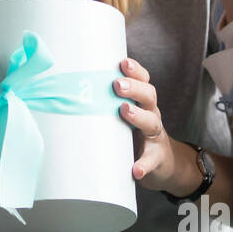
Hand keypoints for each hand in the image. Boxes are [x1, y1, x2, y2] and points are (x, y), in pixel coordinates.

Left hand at [115, 57, 183, 191]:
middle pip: (149, 96)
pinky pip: (151, 161)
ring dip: (139, 116)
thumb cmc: (135, 133)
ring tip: (125, 111)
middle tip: (117, 84)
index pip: (143, 81)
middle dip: (133, 88)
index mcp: (142, 103)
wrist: (163, 162)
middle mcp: (151, 115)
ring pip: (152, 123)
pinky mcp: (156, 159)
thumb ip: (106, 104)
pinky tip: (136, 169)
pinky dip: (144, 164)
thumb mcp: (125, 115)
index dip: (135, 71)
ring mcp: (155, 137)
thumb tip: (69, 91)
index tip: (123, 62)